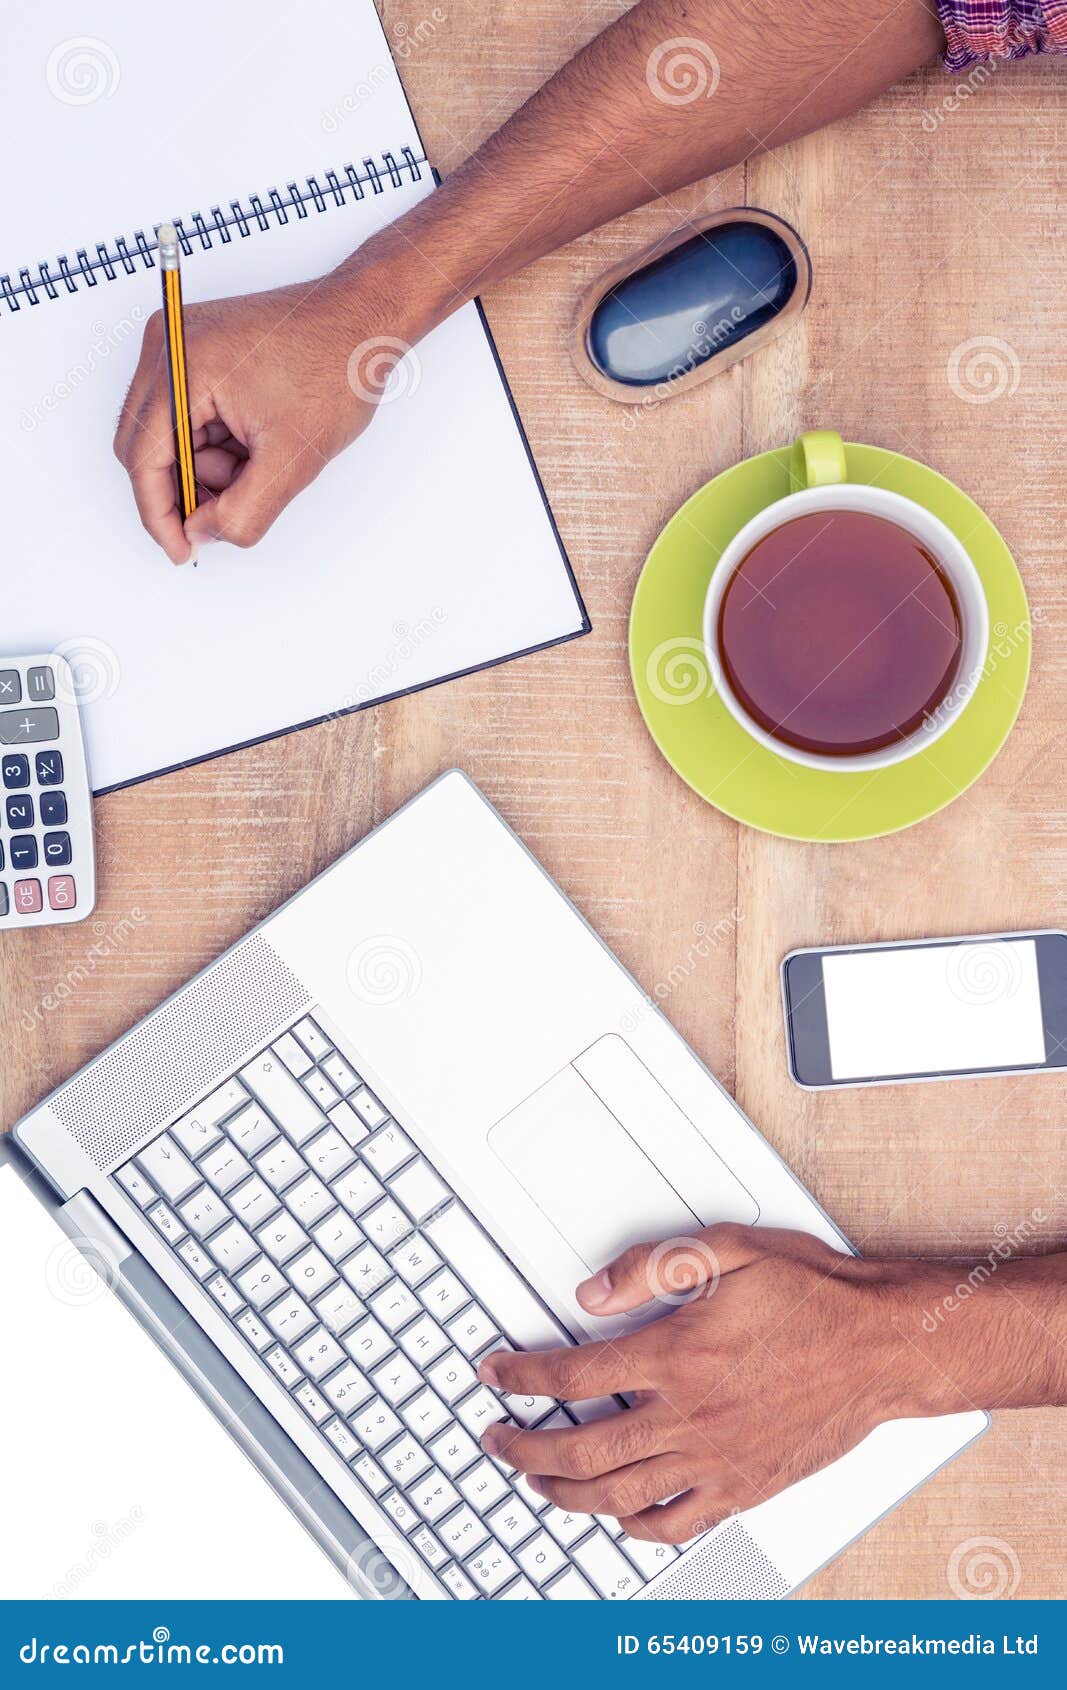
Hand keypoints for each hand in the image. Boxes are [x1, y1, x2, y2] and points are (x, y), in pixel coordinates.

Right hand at [113, 259, 417, 563]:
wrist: (364, 321)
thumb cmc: (336, 367)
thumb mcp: (294, 458)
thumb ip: (243, 511)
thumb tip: (204, 533)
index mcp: (184, 364)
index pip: (143, 458)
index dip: (160, 515)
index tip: (182, 550)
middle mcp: (168, 345)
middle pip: (147, 447)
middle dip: (190, 487)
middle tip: (233, 509)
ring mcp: (180, 344)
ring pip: (169, 437)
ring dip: (209, 466)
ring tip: (263, 460)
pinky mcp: (198, 351)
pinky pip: (187, 416)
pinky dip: (217, 444)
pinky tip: (256, 441)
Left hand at [476, 1224, 944, 1543]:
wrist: (883, 1345)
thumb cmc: (815, 1296)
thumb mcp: (729, 1250)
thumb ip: (653, 1267)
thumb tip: (593, 1290)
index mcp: (677, 1355)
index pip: (572, 1375)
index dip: (522, 1376)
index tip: (497, 1373)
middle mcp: (689, 1416)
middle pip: (580, 1447)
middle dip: (524, 1446)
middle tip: (497, 1439)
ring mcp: (715, 1460)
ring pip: (617, 1492)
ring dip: (563, 1490)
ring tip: (536, 1480)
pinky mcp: (743, 1487)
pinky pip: (675, 1521)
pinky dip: (634, 1524)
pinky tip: (617, 1514)